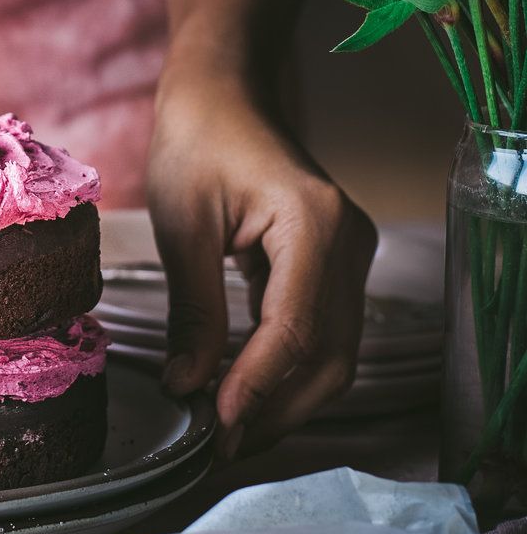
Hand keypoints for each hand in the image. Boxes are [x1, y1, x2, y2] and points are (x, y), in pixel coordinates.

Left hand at [146, 68, 376, 458]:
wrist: (223, 90)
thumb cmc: (198, 138)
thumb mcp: (183, 223)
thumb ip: (193, 310)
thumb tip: (189, 386)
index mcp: (313, 222)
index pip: (294, 329)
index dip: (258, 386)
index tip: (216, 425)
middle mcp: (348, 240)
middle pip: (329, 353)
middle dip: (277, 407)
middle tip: (220, 443)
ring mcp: (351, 251)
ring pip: (334, 351)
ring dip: (286, 397)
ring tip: (230, 429)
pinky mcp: (337, 260)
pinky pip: (325, 328)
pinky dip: (289, 367)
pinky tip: (246, 388)